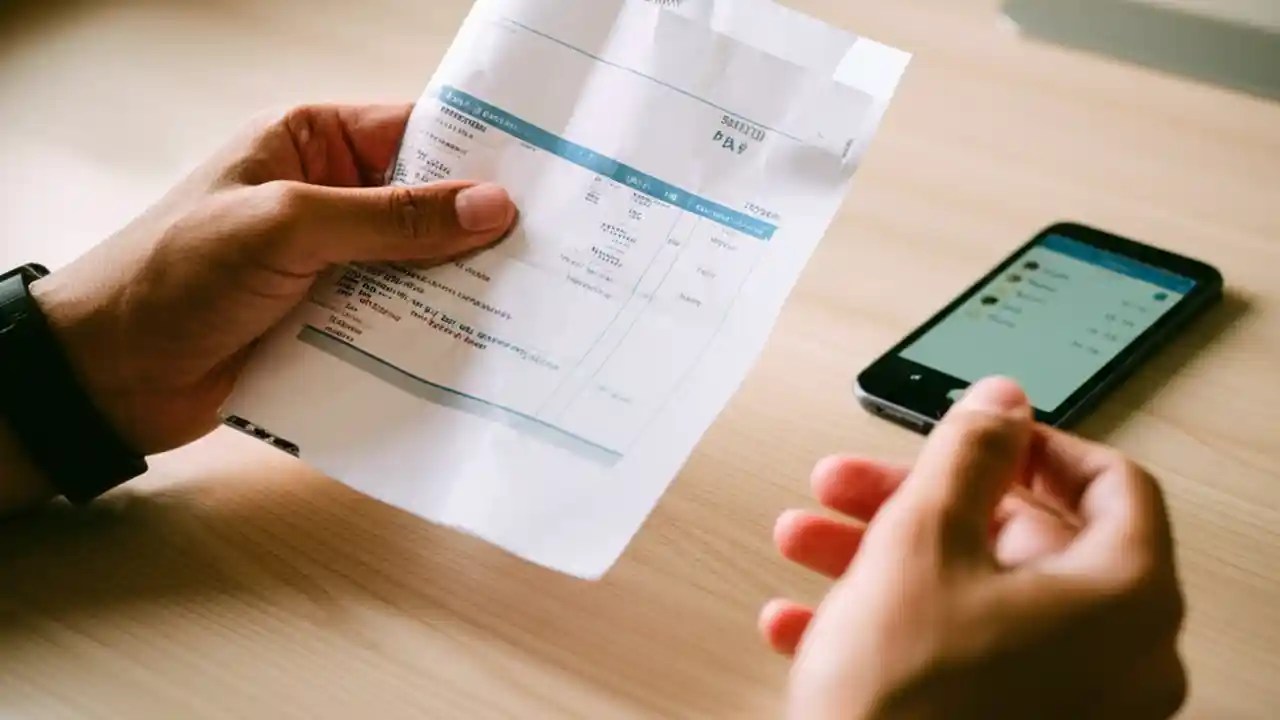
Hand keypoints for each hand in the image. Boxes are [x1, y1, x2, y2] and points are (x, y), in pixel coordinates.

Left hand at [32, 104, 515, 456]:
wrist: (107, 375)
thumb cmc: (177, 273)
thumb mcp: (288, 226)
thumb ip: (391, 219)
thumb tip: (491, 207)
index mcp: (312, 145)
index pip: (415, 134)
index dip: (481, 154)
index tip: (551, 177)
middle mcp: (328, 199)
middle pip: (427, 207)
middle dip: (483, 230)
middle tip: (562, 251)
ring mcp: (331, 265)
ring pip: (418, 269)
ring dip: (462, 290)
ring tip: (539, 304)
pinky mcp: (330, 323)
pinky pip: (396, 320)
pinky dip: (432, 334)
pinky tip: (483, 349)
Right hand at [761, 378, 1186, 719]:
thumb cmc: (908, 707)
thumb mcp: (921, 542)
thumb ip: (967, 454)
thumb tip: (1000, 401)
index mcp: (1124, 597)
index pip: (1111, 484)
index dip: (1030, 446)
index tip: (973, 435)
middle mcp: (1117, 658)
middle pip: (1020, 540)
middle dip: (915, 504)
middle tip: (852, 487)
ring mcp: (1070, 706)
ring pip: (973, 598)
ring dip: (882, 560)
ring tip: (807, 545)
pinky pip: (956, 660)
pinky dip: (890, 628)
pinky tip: (809, 621)